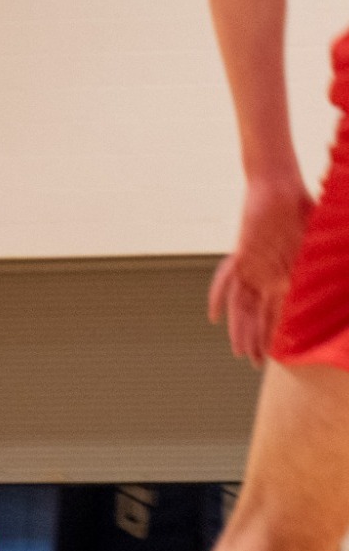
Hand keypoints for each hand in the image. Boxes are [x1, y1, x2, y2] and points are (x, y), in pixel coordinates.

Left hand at [210, 181, 312, 365]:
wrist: (278, 186)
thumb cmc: (303, 211)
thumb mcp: (320, 240)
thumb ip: (326, 263)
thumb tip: (347, 282)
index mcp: (286, 275)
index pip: (281, 312)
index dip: (278, 333)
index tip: (280, 355)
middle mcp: (266, 275)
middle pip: (258, 315)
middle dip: (256, 340)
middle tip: (254, 363)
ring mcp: (251, 266)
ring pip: (241, 305)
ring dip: (240, 328)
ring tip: (240, 352)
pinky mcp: (240, 254)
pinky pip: (226, 279)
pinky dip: (219, 296)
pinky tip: (214, 316)